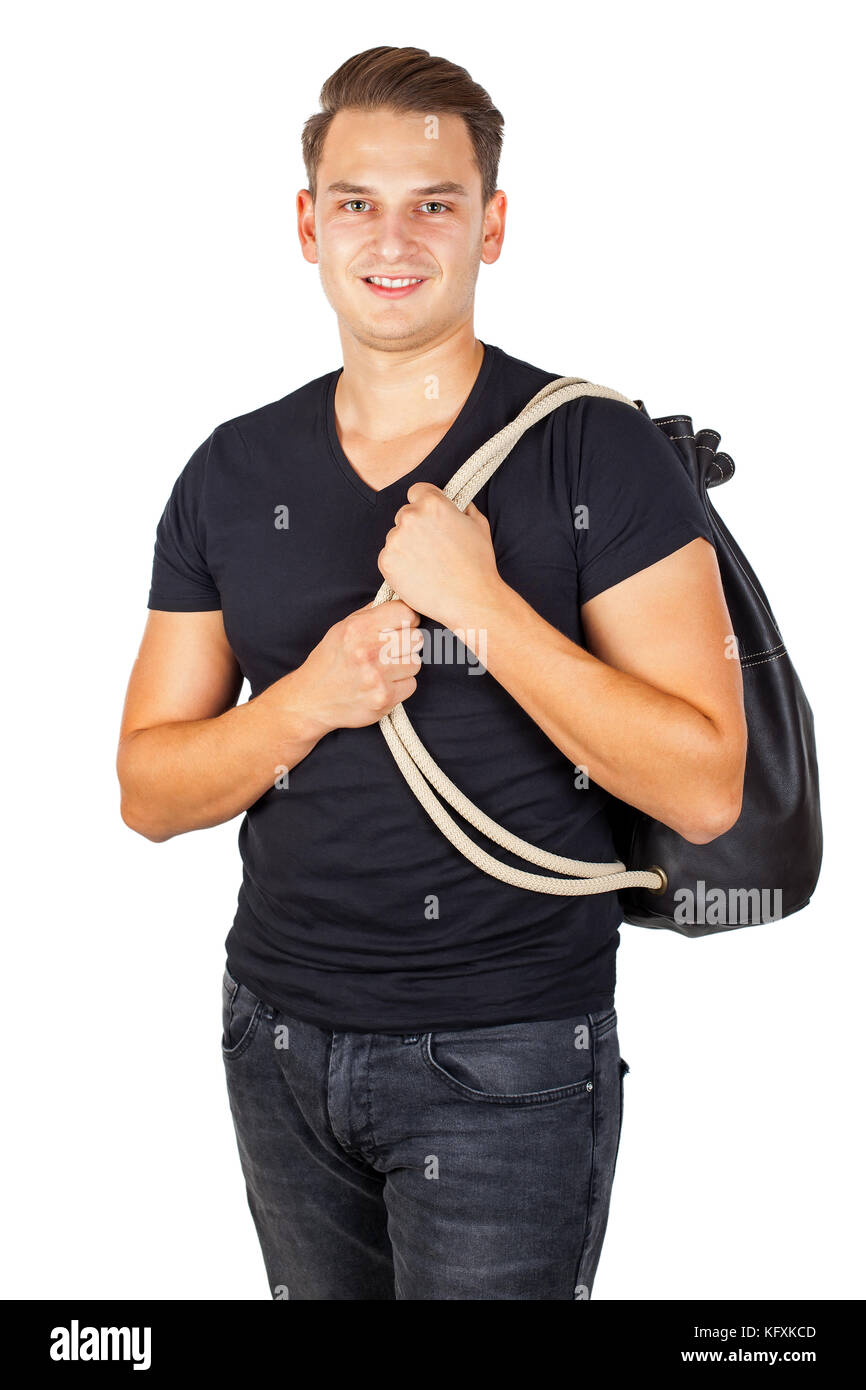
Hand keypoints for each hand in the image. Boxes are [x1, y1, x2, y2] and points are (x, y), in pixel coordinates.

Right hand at [292, 599, 424, 736]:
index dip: (406, 620)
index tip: (400, 627)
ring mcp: (377, 676)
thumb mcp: (342, 628)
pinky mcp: (384, 698)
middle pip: (416, 638)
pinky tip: (381, 685)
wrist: (310, 701)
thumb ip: (371, 613)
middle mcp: (368, 650)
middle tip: (390, 652)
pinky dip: (400, 687)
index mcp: (358, 628)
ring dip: (403, 667)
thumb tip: (400, 599)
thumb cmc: (328, 663)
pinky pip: (410, 685)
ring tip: (382, 670)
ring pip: (415, 662)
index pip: (406, 613)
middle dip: (406, 644)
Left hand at [377, 483, 501, 629]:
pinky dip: (399, 565)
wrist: (470, 600)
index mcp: (432, 503)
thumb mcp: (479, 525)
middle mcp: (410, 516)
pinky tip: (418, 575)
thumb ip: (463, 507)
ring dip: (406, 546)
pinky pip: (388, 557)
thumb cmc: (478, 564)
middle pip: (405, 514)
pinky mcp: (386, 561)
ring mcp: (395, 539)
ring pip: (396, 537)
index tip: (430, 518)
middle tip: (432, 547)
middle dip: (416, 527)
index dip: (424, 504)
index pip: (416, 491)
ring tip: (428, 565)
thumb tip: (457, 503)